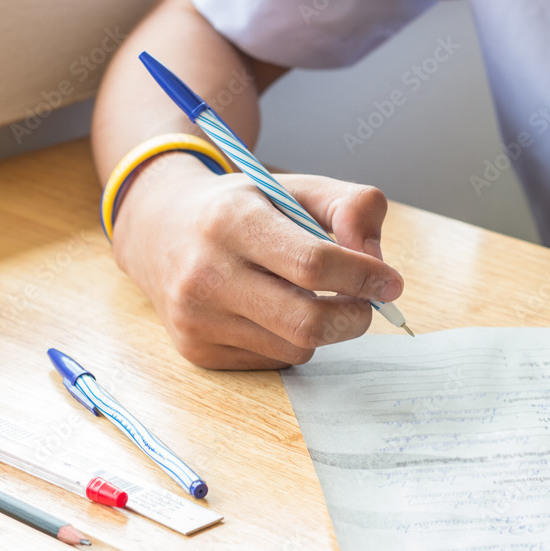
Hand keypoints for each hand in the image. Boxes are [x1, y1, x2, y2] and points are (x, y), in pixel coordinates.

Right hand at [111, 152, 403, 369]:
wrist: (158, 229)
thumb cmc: (244, 208)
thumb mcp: (297, 188)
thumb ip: (350, 207)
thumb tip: (375, 261)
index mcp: (232, 221)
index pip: (313, 264)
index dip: (364, 277)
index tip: (391, 282)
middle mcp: (206, 274)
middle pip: (308, 322)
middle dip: (354, 317)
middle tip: (367, 303)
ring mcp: (196, 319)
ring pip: (296, 348)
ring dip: (322, 328)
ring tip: (307, 296)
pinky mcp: (196, 351)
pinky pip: (272, 362)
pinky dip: (290, 341)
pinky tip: (273, 311)